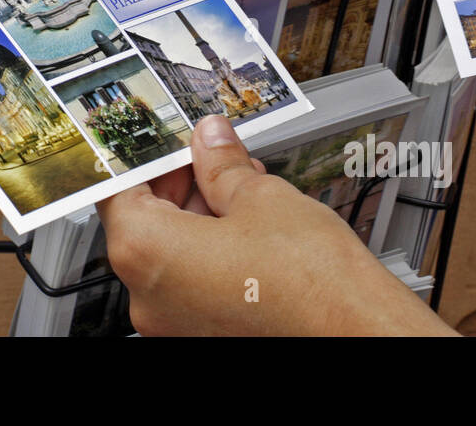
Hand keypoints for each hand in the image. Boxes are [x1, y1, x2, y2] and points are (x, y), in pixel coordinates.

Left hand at [96, 115, 457, 335]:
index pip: (118, 189)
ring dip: (199, 218)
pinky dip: (209, 254)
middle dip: (180, 185)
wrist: (356, 333)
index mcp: (145, 253)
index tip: (166, 140)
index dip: (147, 157)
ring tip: (243, 189)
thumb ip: (220, 164)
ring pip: (170, 255)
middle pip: (144, 223)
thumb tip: (209, 140)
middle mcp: (148, 297)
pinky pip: (190, 284)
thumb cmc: (312, 284)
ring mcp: (173, 324)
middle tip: (214, 157)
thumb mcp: (261, 196)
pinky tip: (248, 228)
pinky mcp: (201, 336)